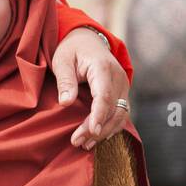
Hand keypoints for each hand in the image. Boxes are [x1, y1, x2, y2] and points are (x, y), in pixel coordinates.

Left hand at [51, 28, 129, 149]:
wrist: (88, 40)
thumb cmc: (72, 50)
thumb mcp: (62, 60)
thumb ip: (65, 81)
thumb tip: (65, 103)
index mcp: (103, 68)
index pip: (104, 96)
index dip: (99, 116)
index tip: (91, 132)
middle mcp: (119, 78)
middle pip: (114, 109)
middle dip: (98, 129)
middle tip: (78, 142)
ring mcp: (123, 87)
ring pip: (121, 115)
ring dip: (105, 132)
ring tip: (84, 144)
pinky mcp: (122, 94)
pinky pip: (121, 114)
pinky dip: (110, 127)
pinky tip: (97, 138)